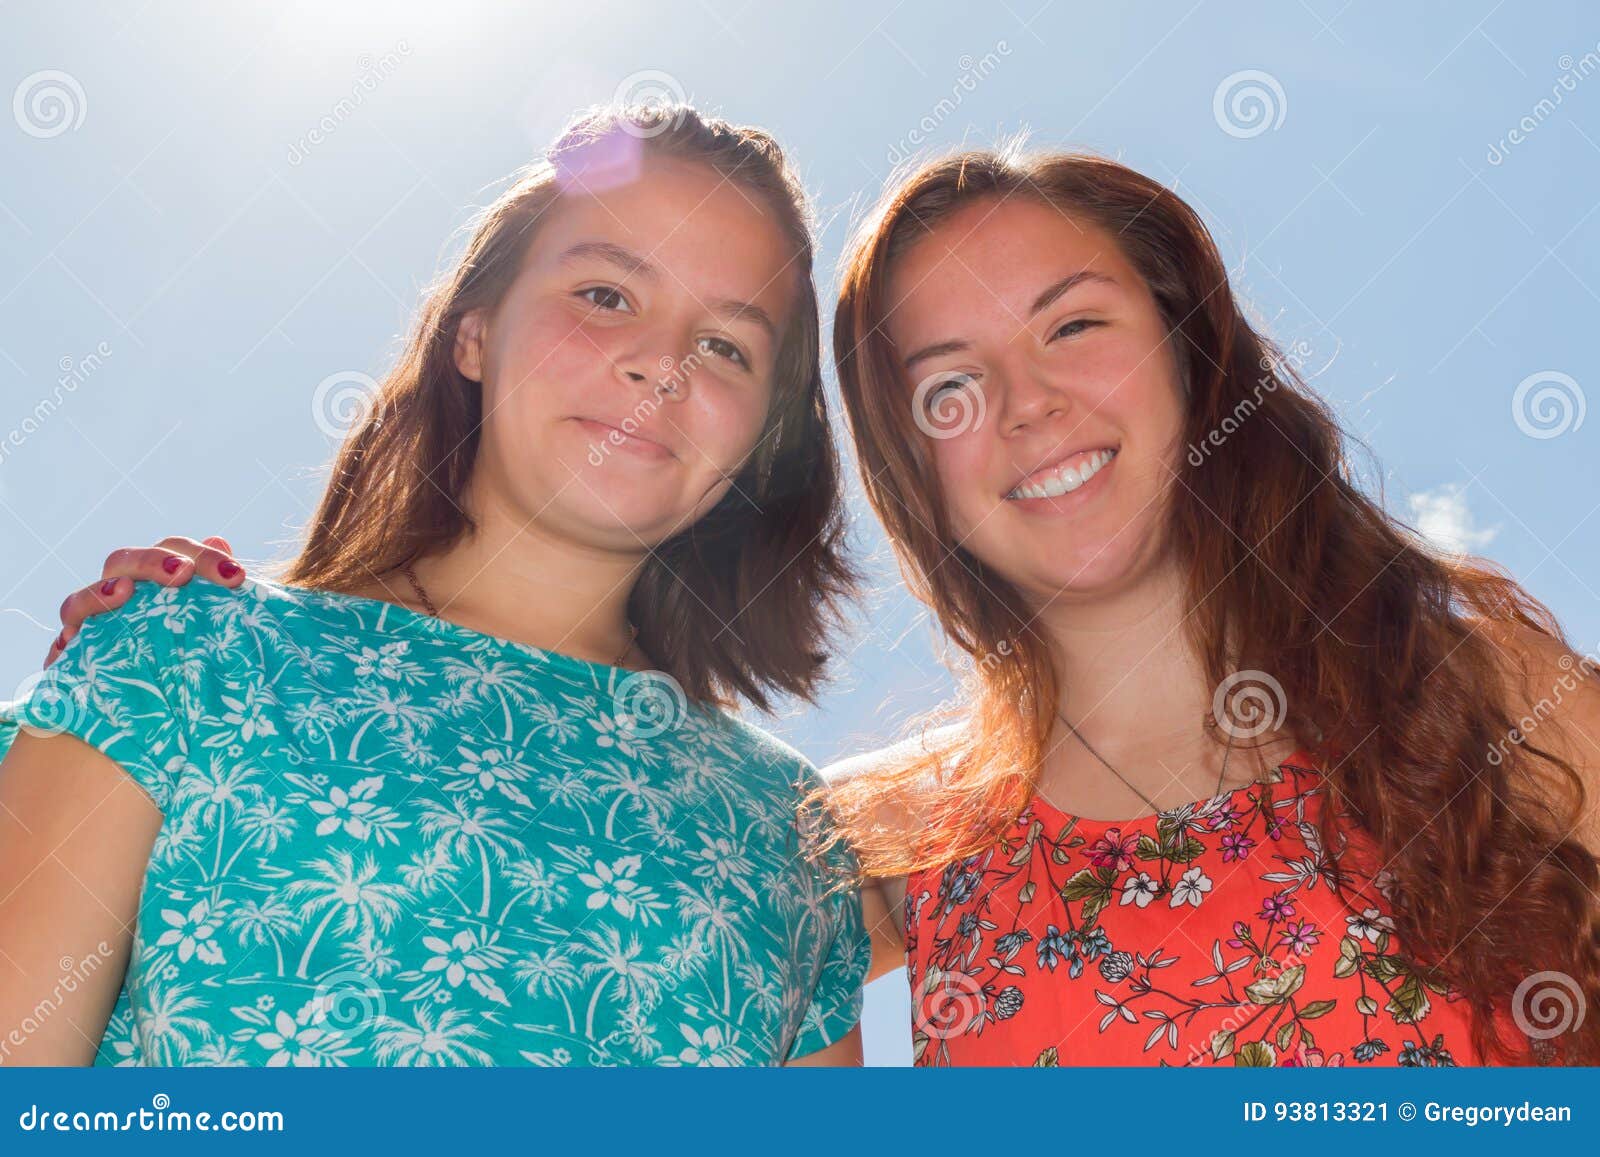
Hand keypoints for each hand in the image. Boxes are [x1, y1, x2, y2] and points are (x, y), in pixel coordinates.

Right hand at [44, 536, 243, 667]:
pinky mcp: (75, 657)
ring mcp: (92, 622)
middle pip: (125, 561)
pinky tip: (73, 644)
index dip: (204, 557)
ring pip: (81, 599)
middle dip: (153, 561)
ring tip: (122, 592)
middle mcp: (121, 592)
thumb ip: (216, 588)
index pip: (176, 551)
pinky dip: (62, 644)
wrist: (164, 701)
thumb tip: (219, 540)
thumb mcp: (213, 623)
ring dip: (99, 593)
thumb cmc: (197, 654)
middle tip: (182, 573)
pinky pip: (61, 646)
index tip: (235, 576)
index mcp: (159, 579)